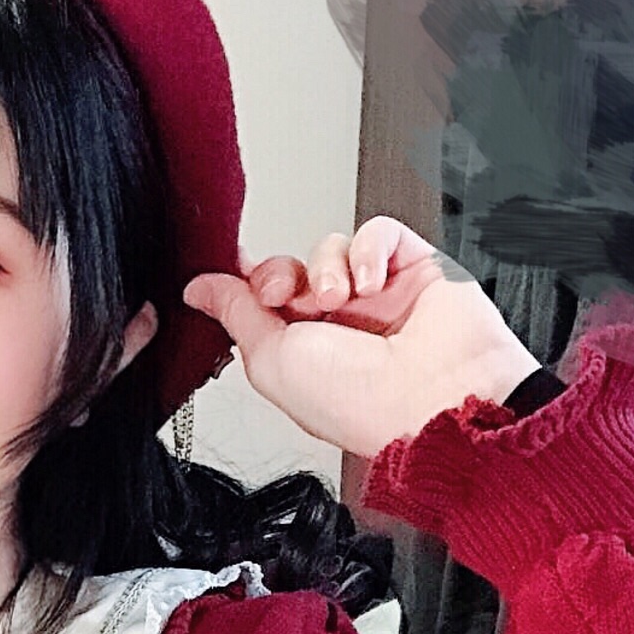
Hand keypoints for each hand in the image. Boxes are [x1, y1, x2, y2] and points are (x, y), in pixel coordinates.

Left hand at [183, 216, 540, 457]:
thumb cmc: (356, 400)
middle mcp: (339, 325)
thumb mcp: (268, 359)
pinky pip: (380, 232)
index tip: (236, 277)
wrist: (434, 398)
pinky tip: (370, 284)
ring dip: (325, 268)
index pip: (264, 300)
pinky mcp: (418, 270)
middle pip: (291, 269)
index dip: (249, 283)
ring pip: (332, 248)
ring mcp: (379, 297)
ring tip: (339, 300)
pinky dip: (368, 250)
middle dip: (280, 275)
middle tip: (286, 297)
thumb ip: (234, 314)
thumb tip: (200, 289)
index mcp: (301, 353)